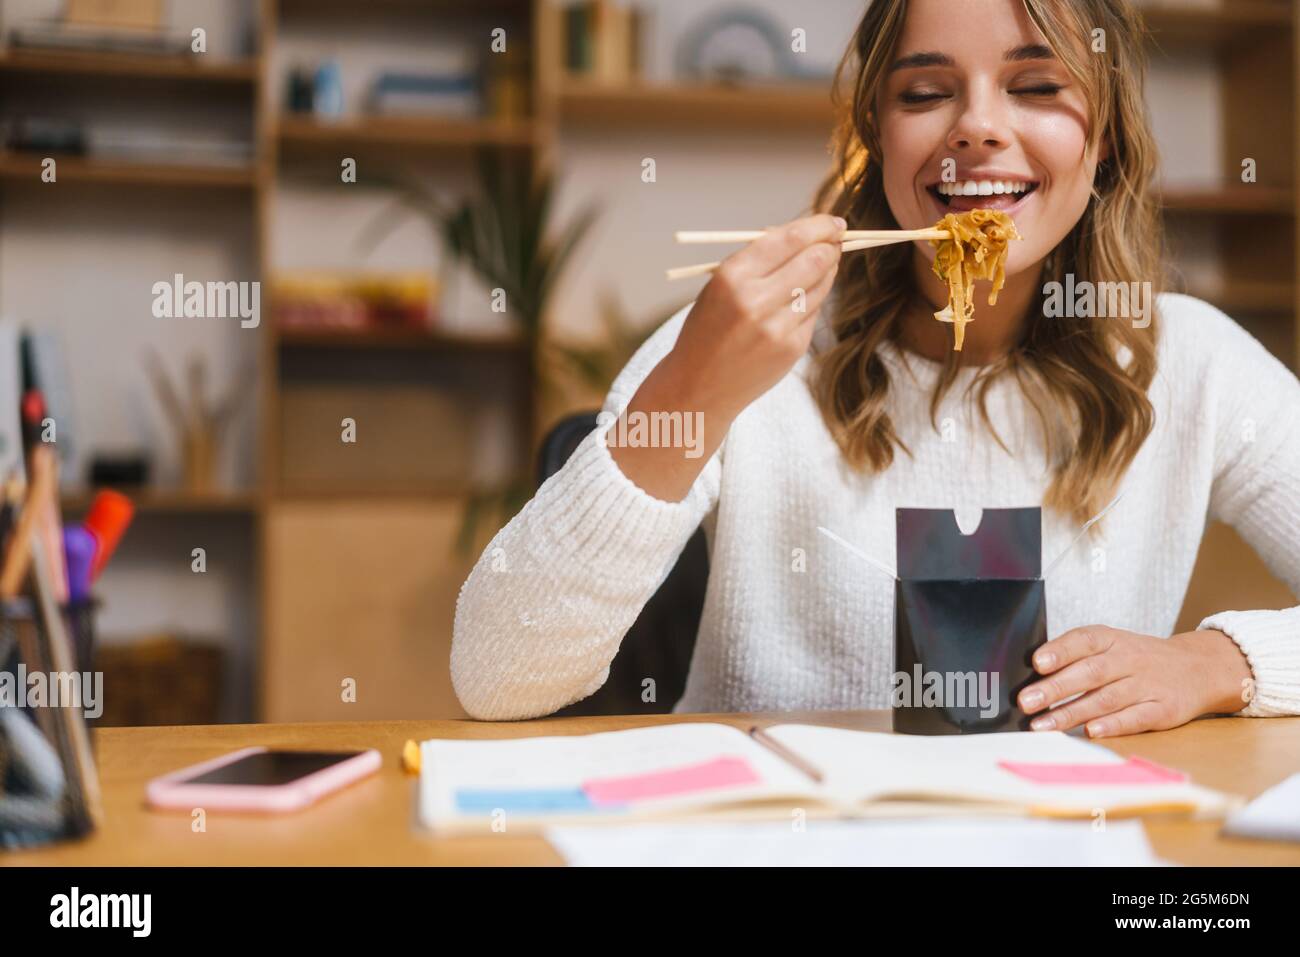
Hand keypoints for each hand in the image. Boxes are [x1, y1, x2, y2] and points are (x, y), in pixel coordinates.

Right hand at [666, 213, 845, 420]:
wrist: (699, 386)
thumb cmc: (708, 329)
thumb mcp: (719, 286)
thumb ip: (759, 260)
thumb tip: (807, 236)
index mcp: (732, 277)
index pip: (789, 239)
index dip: (819, 227)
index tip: (834, 222)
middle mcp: (755, 301)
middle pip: (814, 260)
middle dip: (831, 246)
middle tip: (836, 240)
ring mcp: (777, 328)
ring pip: (821, 286)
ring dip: (827, 271)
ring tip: (823, 264)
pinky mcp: (792, 349)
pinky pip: (814, 312)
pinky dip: (814, 300)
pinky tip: (803, 298)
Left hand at [1017, 626, 1254, 737]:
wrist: (1198, 668)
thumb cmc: (1140, 658)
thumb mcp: (1112, 645)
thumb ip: (1077, 656)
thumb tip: (1033, 676)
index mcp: (1112, 640)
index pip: (1084, 640)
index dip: (1060, 651)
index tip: (1036, 663)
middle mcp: (1129, 660)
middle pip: (1089, 673)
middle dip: (1055, 688)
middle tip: (1026, 701)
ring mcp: (1147, 685)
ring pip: (1106, 699)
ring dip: (1072, 713)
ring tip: (1042, 725)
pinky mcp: (1163, 710)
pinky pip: (1135, 717)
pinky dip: (1113, 725)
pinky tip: (1090, 732)